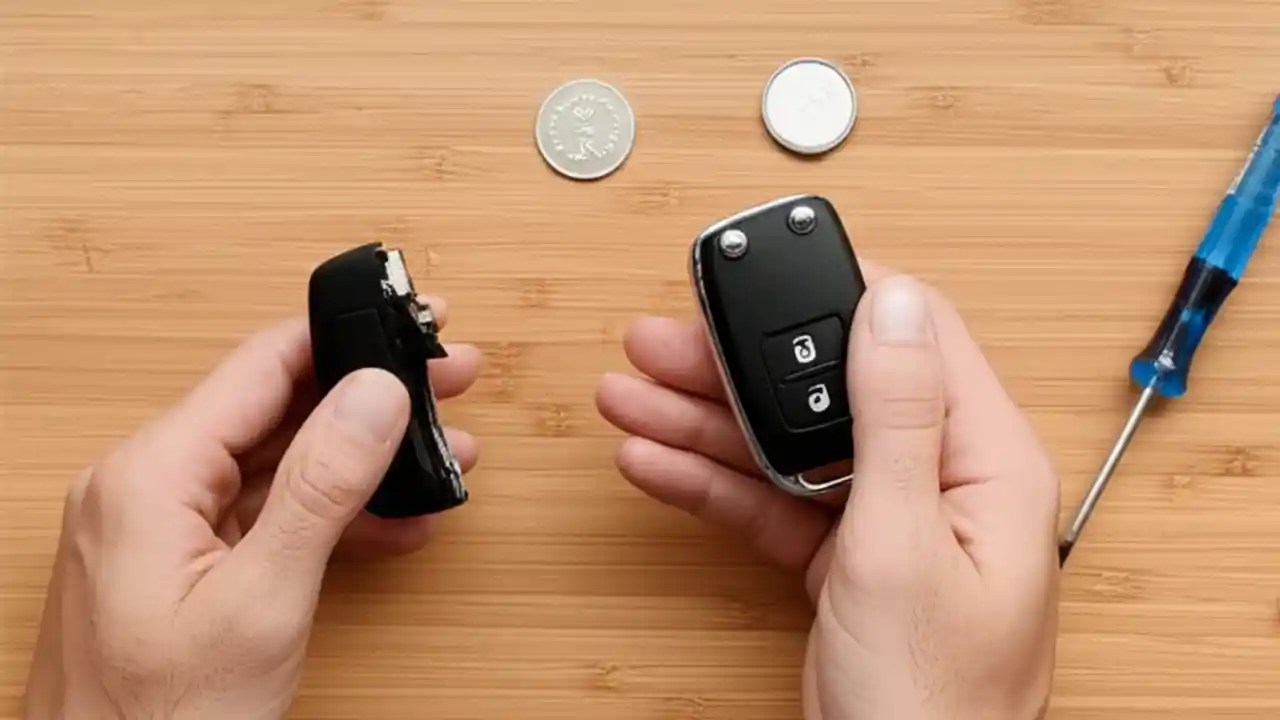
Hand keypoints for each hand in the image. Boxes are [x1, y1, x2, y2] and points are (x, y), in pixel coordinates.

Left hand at [24, 303, 480, 719]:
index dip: (346, 337)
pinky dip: (330, 513)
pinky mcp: (179, 564)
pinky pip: (263, 514)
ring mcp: (159, 527)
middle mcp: (146, 487)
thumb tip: (375, 393)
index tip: (413, 324)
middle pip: (276, 408)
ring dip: (361, 458)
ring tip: (443, 449)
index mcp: (150, 476)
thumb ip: (320, 488)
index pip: (261, 367)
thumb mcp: (262, 602)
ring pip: (276, 462)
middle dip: (370, 395)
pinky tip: (395, 519)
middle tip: (449, 381)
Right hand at [597, 268, 1058, 719]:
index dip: (836, 295)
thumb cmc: (932, 702)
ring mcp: (888, 522)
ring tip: (630, 395)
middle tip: (660, 341)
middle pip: (830, 391)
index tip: (764, 269)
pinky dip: (713, 483)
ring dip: (705, 421)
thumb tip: (894, 305)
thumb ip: (895, 418)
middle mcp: (939, 482)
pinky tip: (656, 460)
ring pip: (789, 446)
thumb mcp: (900, 544)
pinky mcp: (846, 560)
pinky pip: (773, 503)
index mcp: (985, 463)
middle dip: (738, 367)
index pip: (915, 338)